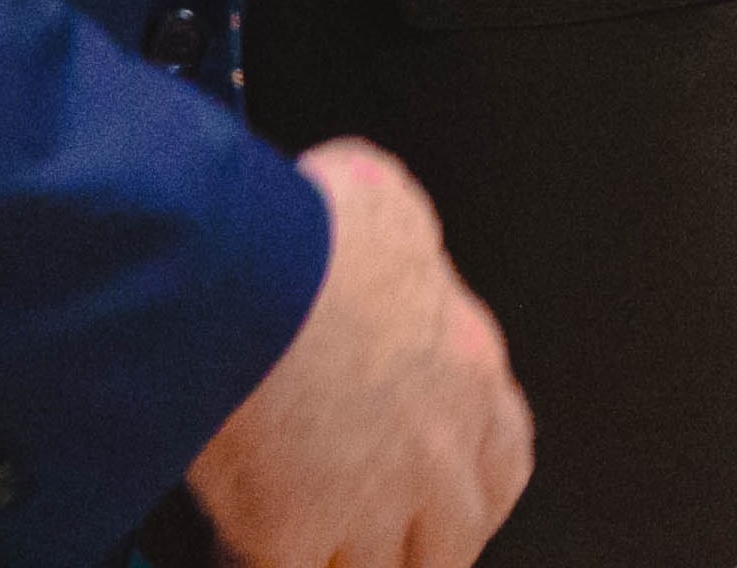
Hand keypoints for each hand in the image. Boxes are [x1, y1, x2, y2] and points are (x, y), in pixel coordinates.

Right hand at [186, 139, 531, 567]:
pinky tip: (234, 545)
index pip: (501, 458)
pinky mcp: (297, 535)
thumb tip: (369, 225)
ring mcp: (375, 501)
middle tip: (362, 541)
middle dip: (414, 549)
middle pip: (454, 541)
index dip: (464, 488)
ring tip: (303, 545)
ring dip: (347, 563)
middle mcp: (441, 445)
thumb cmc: (315, 229)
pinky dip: (264, 563)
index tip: (429, 498)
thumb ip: (392, 239)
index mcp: (469, 366)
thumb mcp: (381, 205)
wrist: (253, 271)